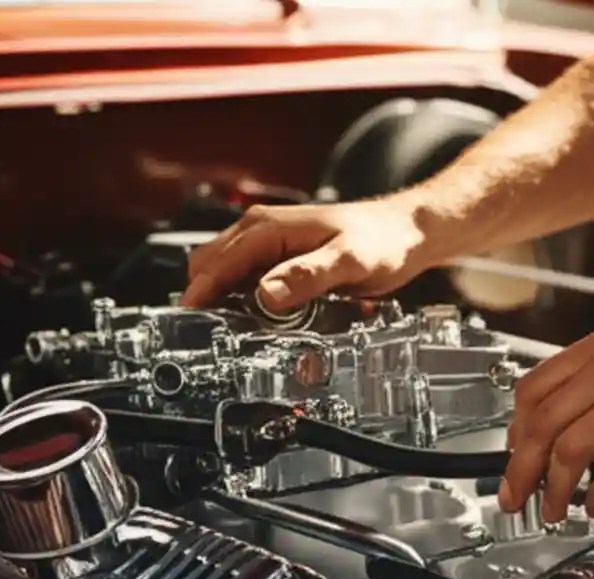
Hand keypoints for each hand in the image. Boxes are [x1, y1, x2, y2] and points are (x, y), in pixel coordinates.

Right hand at [181, 198, 436, 311]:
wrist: (406, 230)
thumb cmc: (382, 240)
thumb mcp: (349, 261)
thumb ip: (308, 276)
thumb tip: (266, 294)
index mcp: (268, 228)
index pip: (217, 262)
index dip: (200, 294)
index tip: (188, 322)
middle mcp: (261, 230)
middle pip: (209, 265)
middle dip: (205, 297)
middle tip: (214, 335)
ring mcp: (268, 243)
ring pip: (224, 272)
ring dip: (223, 299)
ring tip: (235, 333)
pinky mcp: (278, 257)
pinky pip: (245, 278)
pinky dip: (241, 298)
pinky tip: (258, 320)